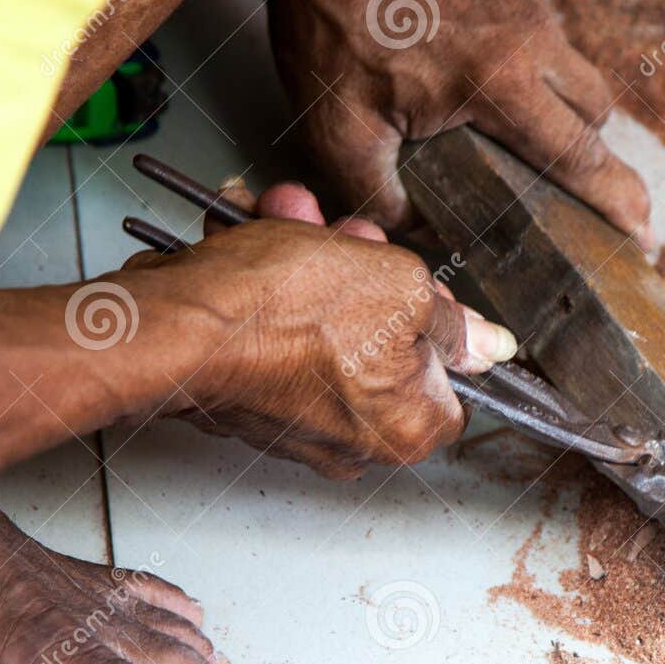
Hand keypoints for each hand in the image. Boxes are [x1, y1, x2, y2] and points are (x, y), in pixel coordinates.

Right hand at [129, 182, 517, 479]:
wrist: (176, 322)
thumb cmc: (281, 314)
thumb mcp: (401, 287)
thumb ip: (451, 318)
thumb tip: (488, 344)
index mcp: (407, 432)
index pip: (454, 382)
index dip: (439, 322)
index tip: (418, 286)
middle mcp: (353, 442)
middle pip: (386, 346)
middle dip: (367, 276)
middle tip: (350, 240)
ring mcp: (296, 421)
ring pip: (326, 326)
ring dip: (313, 263)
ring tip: (290, 221)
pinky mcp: (248, 396)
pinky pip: (273, 330)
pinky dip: (268, 283)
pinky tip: (256, 237)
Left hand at [263, 0, 651, 243]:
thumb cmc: (330, 15)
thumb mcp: (339, 129)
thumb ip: (382, 196)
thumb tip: (422, 232)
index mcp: (499, 82)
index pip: (577, 155)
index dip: (614, 198)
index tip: (641, 227)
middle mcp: (528, 37)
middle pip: (594, 112)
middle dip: (584, 150)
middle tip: (558, 177)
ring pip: (571, 66)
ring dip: (555, 102)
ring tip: (505, 121)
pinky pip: (539, 28)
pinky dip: (525, 58)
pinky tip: (472, 65)